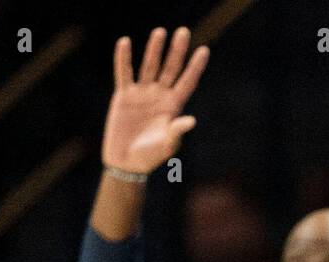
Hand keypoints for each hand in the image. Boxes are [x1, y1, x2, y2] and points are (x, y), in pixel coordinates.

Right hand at [102, 26, 208, 173]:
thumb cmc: (150, 156)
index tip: (204, 49)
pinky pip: (124, 73)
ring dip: (154, 49)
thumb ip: (176, 131)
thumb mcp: (167, 145)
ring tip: (160, 31)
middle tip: (183, 31)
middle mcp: (160, 96)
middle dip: (177, 51)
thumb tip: (190, 120)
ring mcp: (142, 94)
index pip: (187, 82)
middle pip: (170, 68)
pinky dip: (123, 59)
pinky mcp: (124, 95)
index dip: (195, 67)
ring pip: (149, 66)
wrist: (126, 162)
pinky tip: (125, 42)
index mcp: (174, 107)